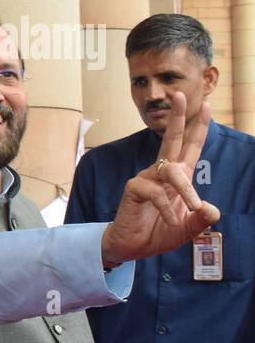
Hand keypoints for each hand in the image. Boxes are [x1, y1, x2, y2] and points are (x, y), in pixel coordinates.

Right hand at [101, 92, 220, 266]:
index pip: (189, 149)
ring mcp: (146, 179)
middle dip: (178, 118)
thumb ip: (201, 219)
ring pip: (170, 171)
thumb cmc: (158, 233)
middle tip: (181, 94)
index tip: (205, 106)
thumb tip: (211, 208)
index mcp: (176, 178)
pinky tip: (170, 220)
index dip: (198, 128)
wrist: (131, 248)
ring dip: (185, 188)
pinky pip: (156, 192)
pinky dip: (166, 207)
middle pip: (171, 140)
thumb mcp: (187, 228)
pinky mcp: (134, 190)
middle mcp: (161, 173)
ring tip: (192, 208)